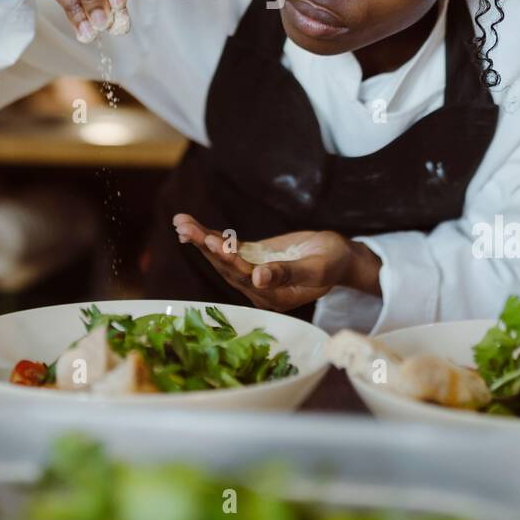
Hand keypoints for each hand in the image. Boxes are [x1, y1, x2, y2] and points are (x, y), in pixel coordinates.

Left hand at [172, 214, 380, 312]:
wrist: (339, 256)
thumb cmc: (332, 263)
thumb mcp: (315, 269)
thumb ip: (287, 274)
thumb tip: (258, 278)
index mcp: (273, 297)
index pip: (243, 277)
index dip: (228, 259)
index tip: (213, 241)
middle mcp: (257, 288)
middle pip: (225, 266)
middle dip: (205, 245)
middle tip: (185, 227)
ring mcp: (252, 271)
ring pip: (222, 256)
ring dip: (201, 239)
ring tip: (181, 222)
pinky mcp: (252, 256)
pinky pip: (228, 247)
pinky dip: (210, 236)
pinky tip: (192, 227)